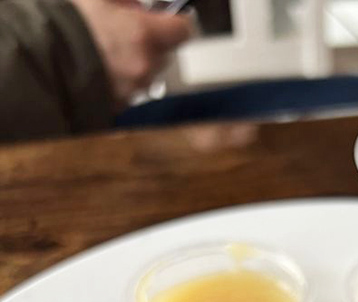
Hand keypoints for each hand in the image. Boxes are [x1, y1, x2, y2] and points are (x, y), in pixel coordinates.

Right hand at [70, 0, 192, 105]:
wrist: (43, 62)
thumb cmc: (66, 26)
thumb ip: (125, 2)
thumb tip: (136, 5)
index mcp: (144, 35)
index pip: (183, 29)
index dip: (177, 21)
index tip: (170, 18)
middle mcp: (145, 66)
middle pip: (166, 54)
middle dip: (153, 42)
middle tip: (130, 31)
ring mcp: (134, 89)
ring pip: (149, 74)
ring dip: (138, 62)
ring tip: (111, 51)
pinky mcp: (121, 105)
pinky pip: (132, 90)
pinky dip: (124, 79)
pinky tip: (103, 68)